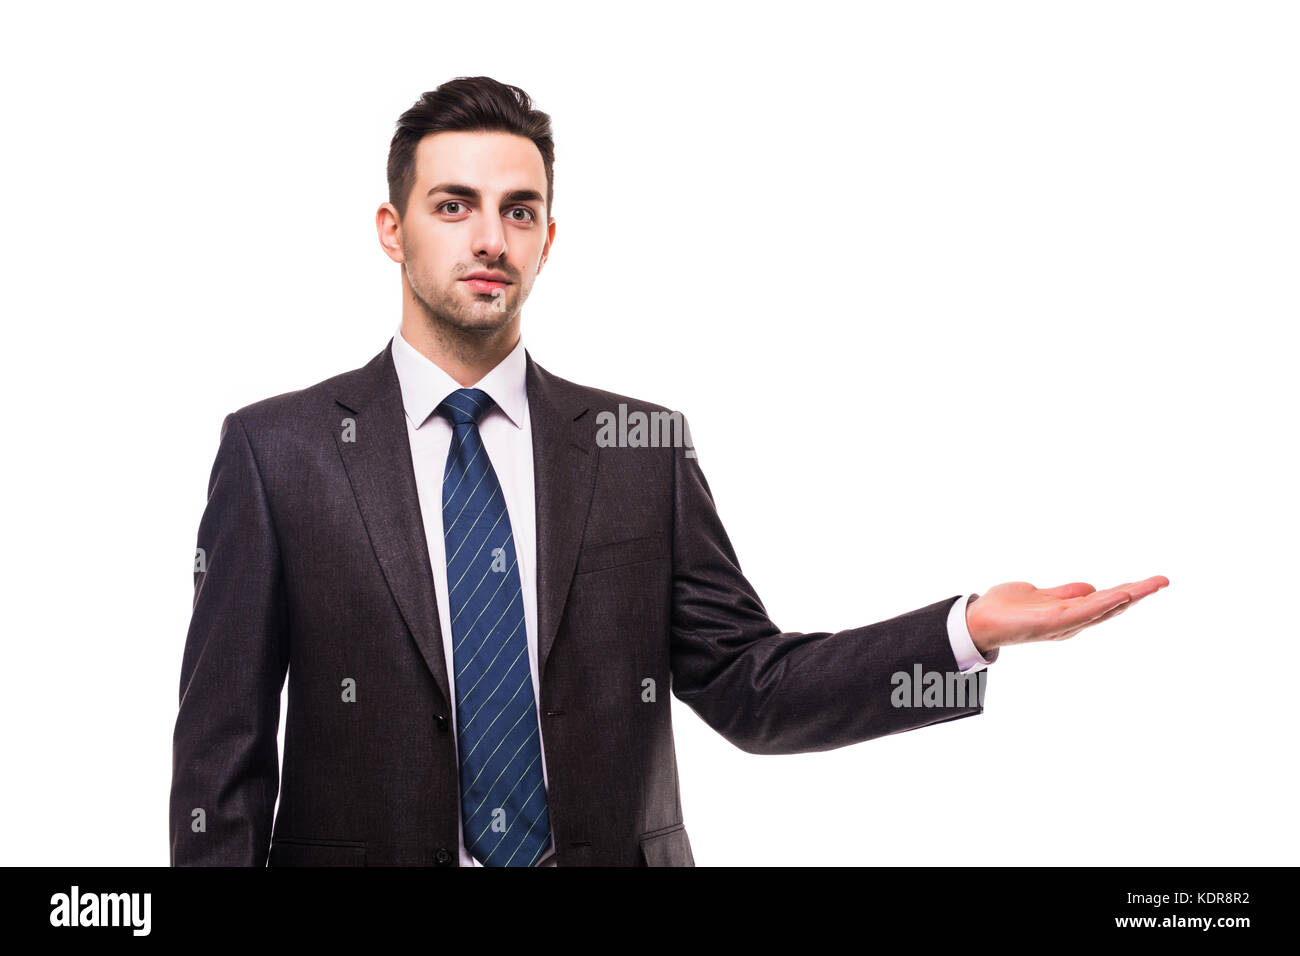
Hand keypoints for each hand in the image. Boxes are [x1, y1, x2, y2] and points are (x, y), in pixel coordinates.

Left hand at [966, 576, 1168, 655]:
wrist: (979, 621)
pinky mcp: (1051, 623)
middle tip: (1164, 581)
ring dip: (1128, 596)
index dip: (1131, 592)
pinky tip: (1118, 595)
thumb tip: (1093, 588)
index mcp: (1071, 614)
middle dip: (1139, 594)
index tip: (1154, 581)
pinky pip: (1082, 612)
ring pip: (1102, 609)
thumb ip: (1066, 594)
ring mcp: (1063, 623)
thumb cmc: (1008, 609)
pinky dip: (1102, 604)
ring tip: (1150, 585)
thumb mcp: (1043, 596)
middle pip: (1111, 606)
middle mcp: (1072, 622)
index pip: (1107, 601)